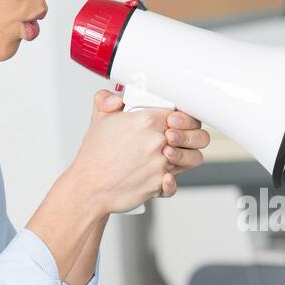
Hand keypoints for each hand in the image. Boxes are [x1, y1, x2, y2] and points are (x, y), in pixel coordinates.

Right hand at [71, 90, 208, 213]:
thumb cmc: (95, 157)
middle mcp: (157, 142)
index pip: (182, 112)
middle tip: (177, 137)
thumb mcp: (99, 118)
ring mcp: (160, 164)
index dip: (184, 116)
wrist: (88, 186)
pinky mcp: (158, 184)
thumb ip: (108, 101)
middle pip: (196, 135)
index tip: (177, 120)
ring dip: (185, 157)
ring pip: (191, 159)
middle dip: (191, 135)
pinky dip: (171, 182)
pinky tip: (164, 177)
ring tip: (169, 155)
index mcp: (147, 120)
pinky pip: (175, 184)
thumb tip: (118, 98)